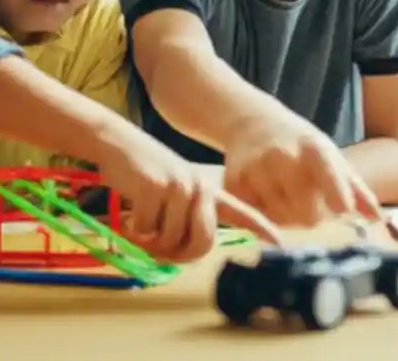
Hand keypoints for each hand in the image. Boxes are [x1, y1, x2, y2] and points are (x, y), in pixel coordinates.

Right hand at [96, 126, 282, 262]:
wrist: (118, 142)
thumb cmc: (145, 175)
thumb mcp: (174, 192)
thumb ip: (187, 219)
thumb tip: (186, 254)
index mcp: (208, 191)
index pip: (242, 212)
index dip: (261, 228)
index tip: (280, 244)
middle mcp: (200, 188)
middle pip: (203, 243)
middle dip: (179, 255)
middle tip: (159, 249)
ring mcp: (180, 187)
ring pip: (172, 241)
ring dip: (152, 242)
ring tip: (142, 225)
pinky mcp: (157, 188)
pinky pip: (148, 232)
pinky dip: (136, 230)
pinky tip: (132, 211)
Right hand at [222, 111, 382, 227]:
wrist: (252, 123)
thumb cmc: (300, 145)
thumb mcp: (331, 156)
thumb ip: (356, 189)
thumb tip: (380, 219)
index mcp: (312, 148)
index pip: (327, 172)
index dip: (336, 192)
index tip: (344, 209)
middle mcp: (282, 156)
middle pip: (307, 212)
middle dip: (314, 217)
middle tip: (312, 207)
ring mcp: (255, 169)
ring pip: (282, 220)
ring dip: (290, 220)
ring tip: (290, 201)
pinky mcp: (234, 184)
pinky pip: (257, 219)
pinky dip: (266, 218)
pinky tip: (269, 201)